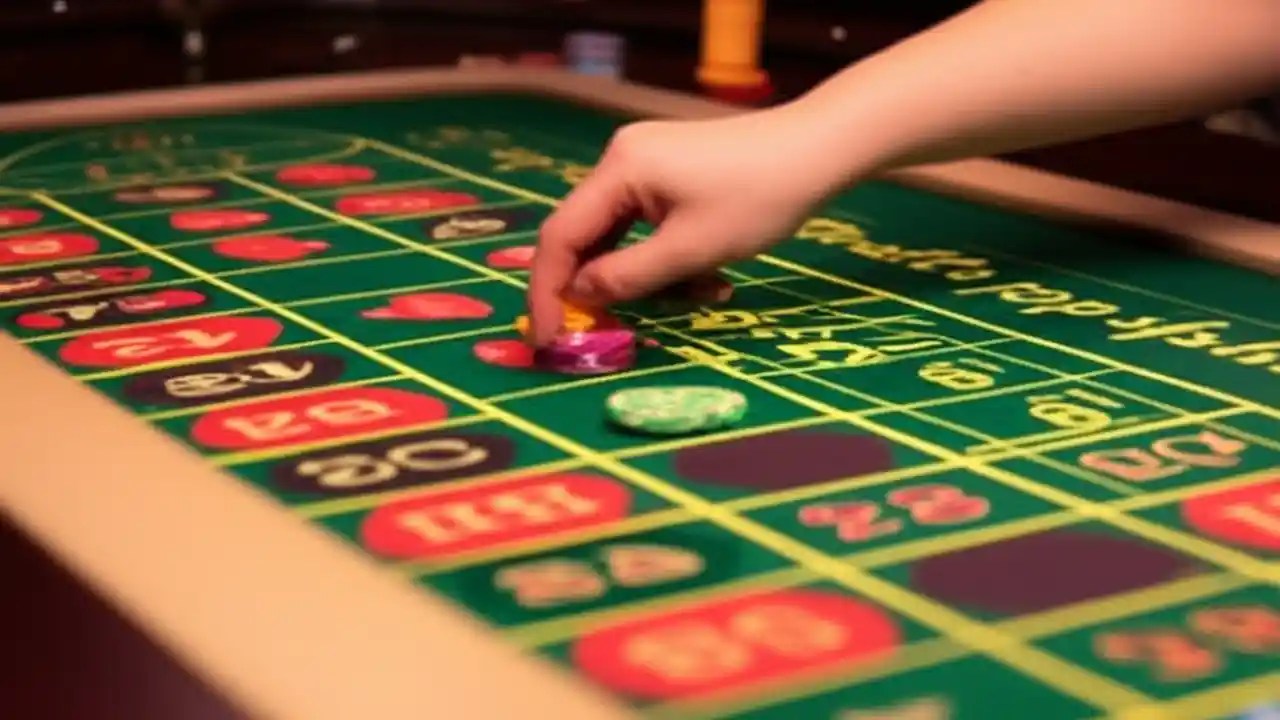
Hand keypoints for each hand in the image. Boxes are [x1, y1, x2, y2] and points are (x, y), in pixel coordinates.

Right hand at [525, 105, 841, 345]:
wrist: (821, 148)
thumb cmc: (759, 197)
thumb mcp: (691, 250)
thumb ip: (627, 276)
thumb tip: (579, 296)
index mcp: (618, 169)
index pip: (560, 237)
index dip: (549, 293)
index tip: (551, 340)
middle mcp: (621, 159)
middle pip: (587, 236)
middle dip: (600, 288)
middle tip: (608, 334)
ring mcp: (646, 162)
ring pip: (622, 235)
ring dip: (647, 276)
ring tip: (698, 294)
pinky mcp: (671, 171)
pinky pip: (649, 224)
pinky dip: (667, 257)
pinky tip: (708, 278)